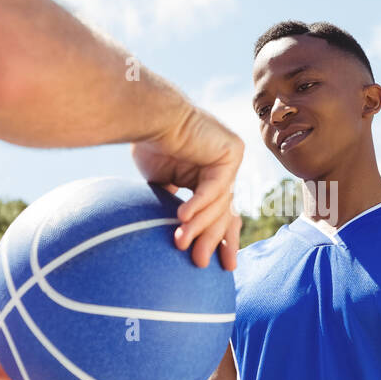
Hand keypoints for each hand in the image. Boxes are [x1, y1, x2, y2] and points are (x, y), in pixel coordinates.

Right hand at [132, 103, 243, 269]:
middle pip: (225, 212)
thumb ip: (171, 204)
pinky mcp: (231, 153)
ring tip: (180, 243)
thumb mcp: (162, 182)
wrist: (148, 114)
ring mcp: (231, 159)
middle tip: (203, 264)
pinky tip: (182, 219)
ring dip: (199, 226)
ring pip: (219, 203)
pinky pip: (215, 187)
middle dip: (214, 240)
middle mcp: (225, 167)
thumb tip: (172, 232)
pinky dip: (198, 204)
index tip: (215, 265)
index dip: (218, 238)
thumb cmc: (149, 143)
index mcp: (211, 174)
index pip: (220, 212)